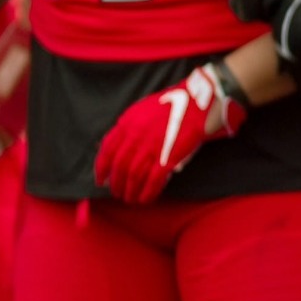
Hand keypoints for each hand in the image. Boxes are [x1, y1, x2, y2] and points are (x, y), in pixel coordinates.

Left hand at [94, 65, 246, 203]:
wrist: (200, 100)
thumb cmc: (174, 103)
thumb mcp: (143, 109)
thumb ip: (129, 127)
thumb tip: (115, 146)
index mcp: (127, 123)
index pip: (106, 151)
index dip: (101, 169)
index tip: (101, 180)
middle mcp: (136, 136)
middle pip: (119, 167)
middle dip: (116, 184)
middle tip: (117, 194)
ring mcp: (152, 147)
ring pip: (134, 176)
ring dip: (130, 191)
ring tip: (131, 200)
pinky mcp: (169, 157)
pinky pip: (153, 180)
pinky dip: (148, 193)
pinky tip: (146, 199)